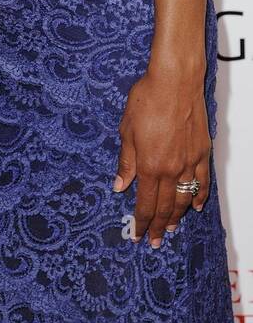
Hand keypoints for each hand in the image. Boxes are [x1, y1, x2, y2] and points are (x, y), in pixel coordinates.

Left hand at [113, 64, 210, 245]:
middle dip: (158, 226)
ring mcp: (189, 162)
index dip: (141, 221)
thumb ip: (126, 162)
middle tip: (154, 241)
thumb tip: (120, 186)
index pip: (145, 203)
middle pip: (166, 206)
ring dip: (178, 216)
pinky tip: (196, 206)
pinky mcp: (202, 152)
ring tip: (171, 229)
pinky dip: (199, 196)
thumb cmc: (147, 100)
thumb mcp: (126, 130)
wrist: (174, 81)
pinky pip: (202, 181)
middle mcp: (171, 168)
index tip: (138, 235)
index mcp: (149, 165)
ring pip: (185, 198)